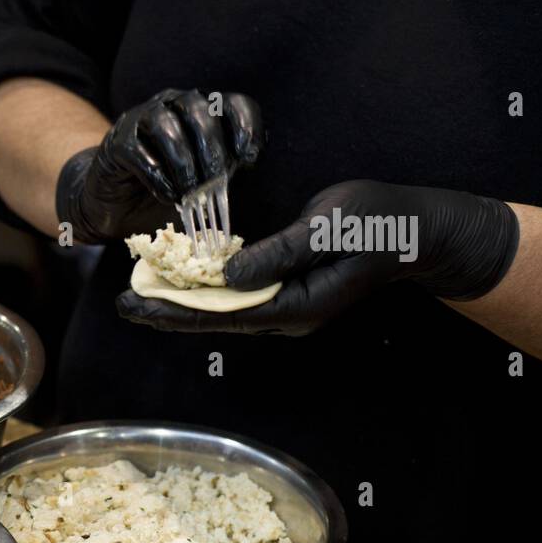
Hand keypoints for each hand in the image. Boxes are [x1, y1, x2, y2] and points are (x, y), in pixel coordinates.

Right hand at [56, 88, 262, 242]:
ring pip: (167, 124)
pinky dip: (156, 175)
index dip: (246, 127)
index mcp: (205, 112)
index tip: (248, 159)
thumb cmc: (168, 189)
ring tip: (188, 194)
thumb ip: (225, 172)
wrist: (118, 204)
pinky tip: (166, 195)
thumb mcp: (206, 183)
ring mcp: (143, 118)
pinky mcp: (118, 140)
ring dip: (183, 163)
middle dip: (212, 149)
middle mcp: (175, 105)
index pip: (234, 103)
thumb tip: (246, 166)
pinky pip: (138, 150)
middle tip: (214, 184)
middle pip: (200, 110)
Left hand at [116, 180, 520, 334]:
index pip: (220, 315)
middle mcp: (287, 316)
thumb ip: (276, 252)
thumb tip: (224, 274)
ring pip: (224, 310)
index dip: (173, 310)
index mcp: (294, 307)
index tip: (134, 306)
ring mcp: (289, 307)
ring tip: (141, 295)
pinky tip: (183, 282)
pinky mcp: (290, 292)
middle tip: (122, 304)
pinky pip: (239, 297)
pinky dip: (207, 290)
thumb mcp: (325, 228)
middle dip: (168, 311)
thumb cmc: (377, 223)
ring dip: (183, 302)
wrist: (420, 229)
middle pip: (215, 319)